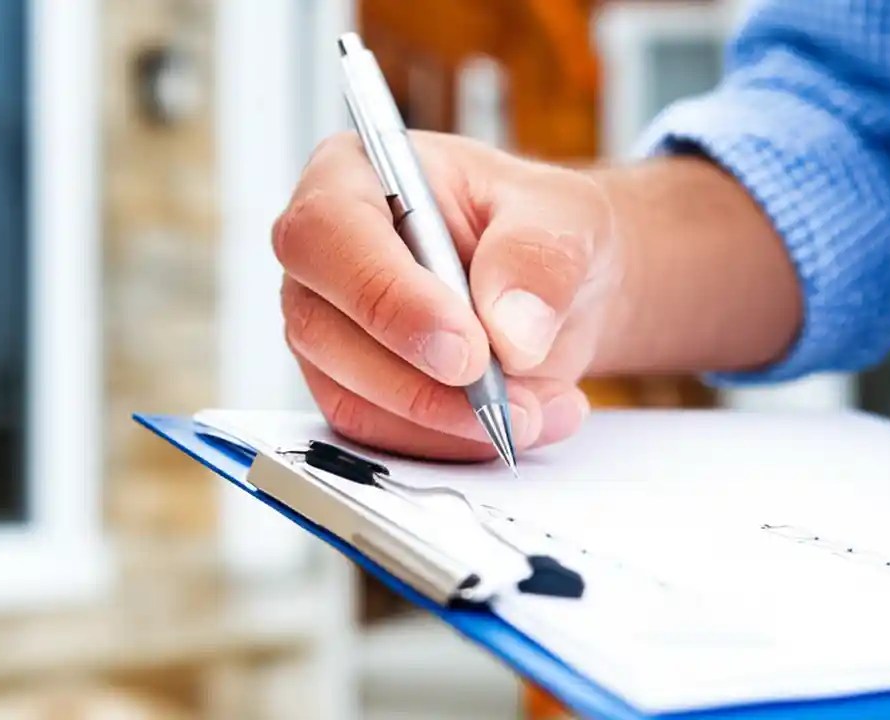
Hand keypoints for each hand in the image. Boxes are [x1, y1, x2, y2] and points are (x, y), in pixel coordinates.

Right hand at [273, 131, 620, 460]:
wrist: (558, 289)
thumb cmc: (542, 229)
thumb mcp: (566, 215)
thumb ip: (539, 258)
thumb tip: (509, 331)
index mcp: (352, 175)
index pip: (328, 234)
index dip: (388, 299)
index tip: (466, 350)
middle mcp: (323, 256)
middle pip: (323, 330)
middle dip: (424, 383)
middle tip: (513, 403)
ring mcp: (328, 329)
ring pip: (353, 397)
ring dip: (452, 424)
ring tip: (542, 410)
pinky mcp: (353, 390)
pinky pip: (383, 437)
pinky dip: (457, 444)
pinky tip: (526, 421)